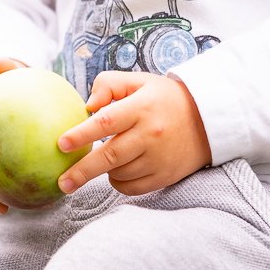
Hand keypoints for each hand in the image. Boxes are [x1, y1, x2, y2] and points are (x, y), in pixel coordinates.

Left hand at [57, 71, 211, 196]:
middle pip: (110, 156)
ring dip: (104, 170)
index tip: (61, 144)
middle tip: (62, 182)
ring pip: (119, 173)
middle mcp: (151, 135)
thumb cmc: (165, 99)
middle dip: (82, 171)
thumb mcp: (139, 81)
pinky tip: (120, 170)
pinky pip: (132, 187)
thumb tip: (88, 107)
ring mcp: (159, 158)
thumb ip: (109, 84)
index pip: (107, 122)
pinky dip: (119, 182)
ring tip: (108, 156)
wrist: (208, 120)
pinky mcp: (164, 176)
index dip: (82, 134)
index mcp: (142, 107)